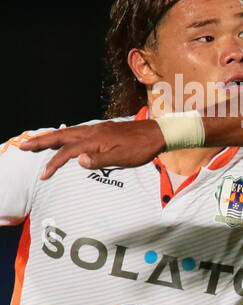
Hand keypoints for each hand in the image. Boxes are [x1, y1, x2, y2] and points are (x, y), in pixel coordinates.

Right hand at [20, 120, 166, 179]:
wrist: (157, 133)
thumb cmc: (141, 148)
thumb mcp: (123, 158)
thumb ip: (100, 160)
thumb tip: (78, 161)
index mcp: (95, 140)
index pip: (68, 152)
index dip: (54, 163)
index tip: (43, 175)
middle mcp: (92, 131)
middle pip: (61, 136)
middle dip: (41, 141)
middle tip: (23, 146)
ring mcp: (97, 129)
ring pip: (68, 131)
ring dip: (51, 137)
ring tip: (37, 141)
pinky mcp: (103, 129)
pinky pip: (77, 131)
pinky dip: (65, 135)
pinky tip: (64, 138)